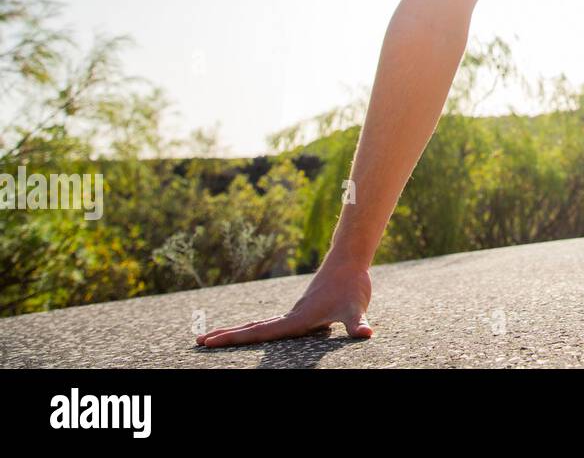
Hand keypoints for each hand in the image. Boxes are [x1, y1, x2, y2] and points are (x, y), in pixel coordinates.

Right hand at [196, 255, 372, 347]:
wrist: (349, 260)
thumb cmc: (351, 286)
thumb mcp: (355, 309)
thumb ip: (358, 325)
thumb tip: (366, 335)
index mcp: (296, 321)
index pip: (259, 333)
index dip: (233, 339)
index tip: (209, 341)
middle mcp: (290, 317)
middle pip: (252, 329)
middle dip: (225, 336)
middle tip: (197, 341)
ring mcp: (294, 313)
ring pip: (260, 326)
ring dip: (237, 333)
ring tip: (214, 338)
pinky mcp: (301, 311)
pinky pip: (273, 324)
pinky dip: (255, 330)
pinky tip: (253, 334)